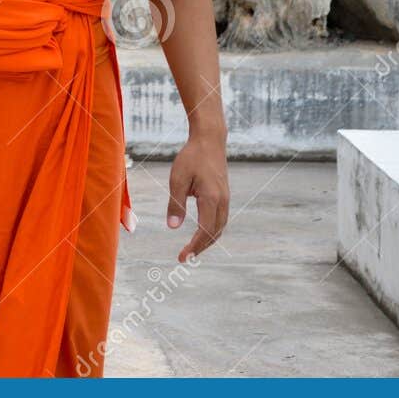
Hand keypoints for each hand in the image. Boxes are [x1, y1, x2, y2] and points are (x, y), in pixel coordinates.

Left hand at [167, 133, 228, 262]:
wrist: (210, 140)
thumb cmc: (191, 157)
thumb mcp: (177, 179)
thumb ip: (176, 204)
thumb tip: (172, 227)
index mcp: (211, 199)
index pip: (204, 231)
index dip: (194, 246)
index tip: (182, 257)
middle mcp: (223, 202)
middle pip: (215, 233)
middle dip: (200, 247)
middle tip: (184, 257)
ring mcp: (226, 199)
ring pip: (220, 228)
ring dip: (207, 240)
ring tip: (192, 249)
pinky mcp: (224, 195)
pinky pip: (220, 219)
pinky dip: (212, 230)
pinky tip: (201, 233)